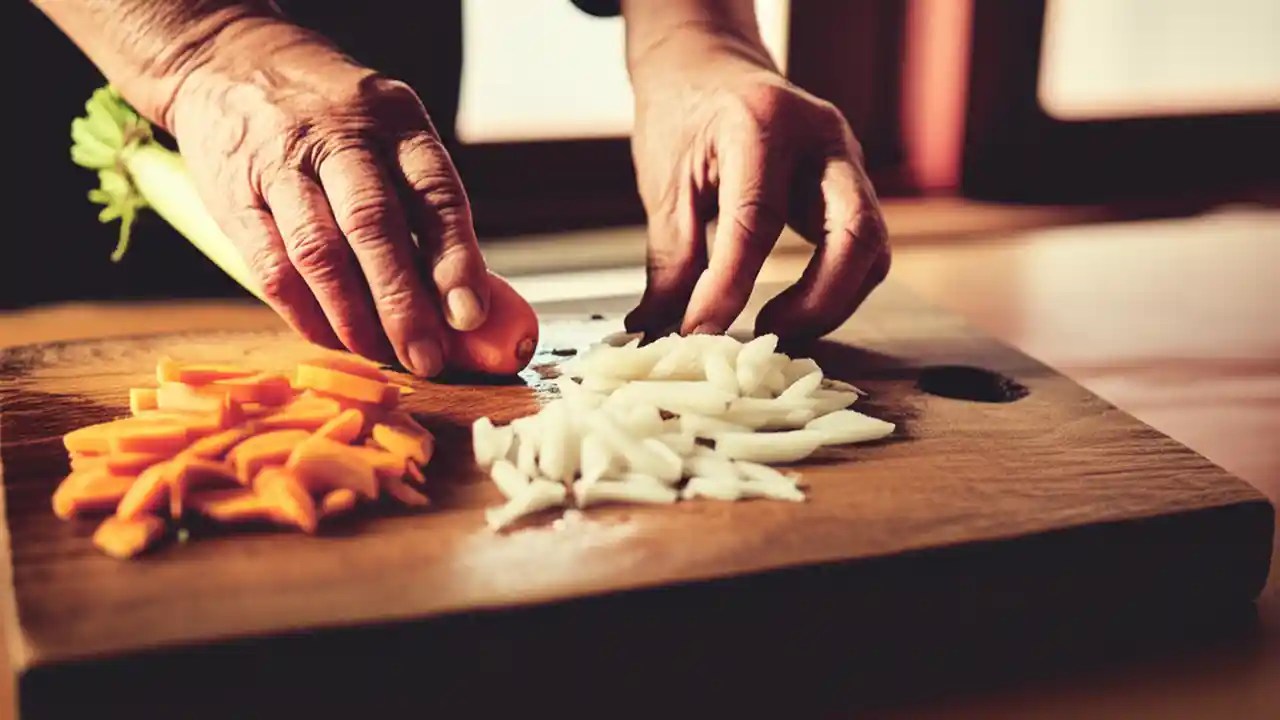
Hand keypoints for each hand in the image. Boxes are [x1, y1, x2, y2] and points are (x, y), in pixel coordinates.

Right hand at [164, 18, 487, 375]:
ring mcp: (280, 164)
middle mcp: (338, 136)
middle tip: (426, 357)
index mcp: (394, 120)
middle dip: (405, 303)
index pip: (434, 192)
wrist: (228, 62)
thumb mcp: (389, 134)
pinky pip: (271, 266)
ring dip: (354, 318)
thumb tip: (467, 304)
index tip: (470, 316)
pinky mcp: (233, 195)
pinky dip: (304, 313)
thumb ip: (425, 209)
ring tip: (382, 355)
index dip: (456, 259)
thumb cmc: (333, 119)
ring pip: (319, 251)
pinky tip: (331, 338)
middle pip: (374, 226)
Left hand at [625, 29, 889, 338]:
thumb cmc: (684, 115)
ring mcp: (846, 158)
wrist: (709, 66)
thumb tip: (658, 334)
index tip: (699, 332)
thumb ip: (670, 263)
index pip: (756, 219)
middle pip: (855, 232)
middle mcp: (820, 136)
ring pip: (872, 246)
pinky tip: (795, 308)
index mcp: (761, 122)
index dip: (729, 286)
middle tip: (766, 335)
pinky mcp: (852, 183)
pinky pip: (864, 247)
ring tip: (777, 328)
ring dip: (834, 301)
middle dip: (819, 302)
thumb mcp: (665, 184)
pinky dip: (837, 287)